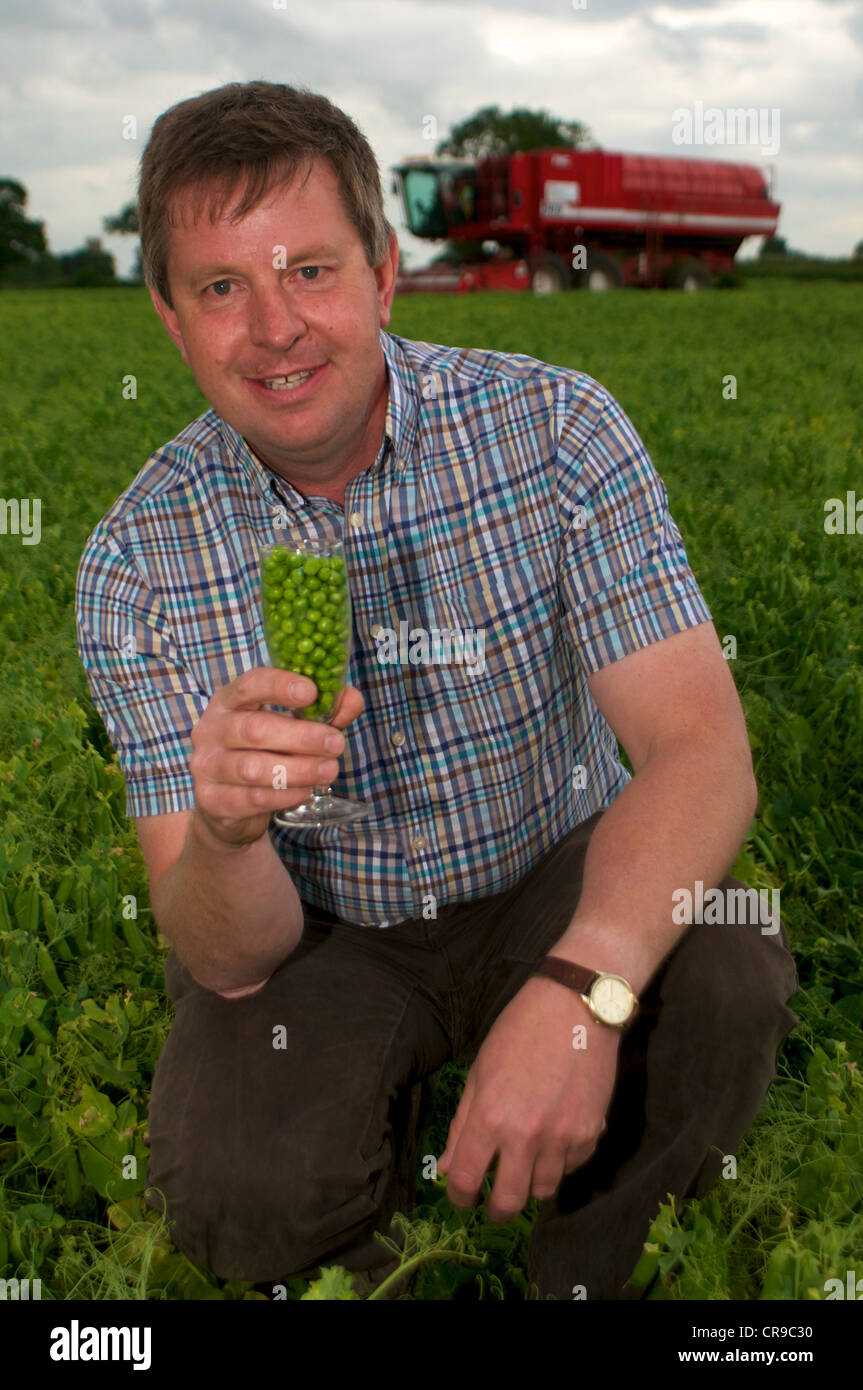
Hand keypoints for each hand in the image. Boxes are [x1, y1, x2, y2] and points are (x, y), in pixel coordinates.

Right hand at [189, 666, 363, 847]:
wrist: (227, 804)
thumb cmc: (263, 753)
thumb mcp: (292, 727)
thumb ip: (322, 712)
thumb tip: (351, 698)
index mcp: (230, 702)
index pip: (250, 684)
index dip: (280, 685)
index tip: (311, 692)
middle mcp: (212, 729)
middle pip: (255, 729)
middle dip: (302, 737)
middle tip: (336, 743)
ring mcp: (208, 766)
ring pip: (253, 768)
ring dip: (298, 769)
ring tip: (329, 770)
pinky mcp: (213, 800)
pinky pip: (253, 798)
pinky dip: (285, 795)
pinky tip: (306, 791)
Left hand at [437, 976, 620, 1221]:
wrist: (576, 1007)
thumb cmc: (519, 1031)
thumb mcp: (480, 1071)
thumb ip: (462, 1123)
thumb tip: (448, 1166)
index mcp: (490, 1117)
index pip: (466, 1179)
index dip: (459, 1196)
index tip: (461, 1196)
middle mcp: (525, 1136)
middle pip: (508, 1202)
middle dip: (496, 1210)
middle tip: (494, 1203)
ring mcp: (562, 1138)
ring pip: (544, 1191)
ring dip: (531, 1184)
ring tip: (526, 1165)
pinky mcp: (591, 1134)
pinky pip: (571, 1167)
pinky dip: (560, 1162)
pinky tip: (554, 1138)